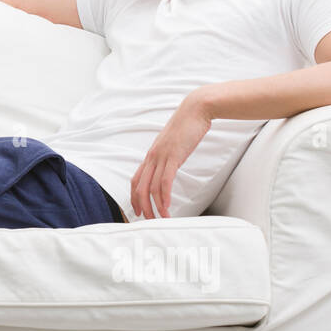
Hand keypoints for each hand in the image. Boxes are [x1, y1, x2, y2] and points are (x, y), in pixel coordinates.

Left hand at [130, 93, 213, 218]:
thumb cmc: (187, 126)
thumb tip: (171, 166)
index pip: (136, 179)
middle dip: (142, 206)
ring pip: (151, 186)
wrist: (195, 110)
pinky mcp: (173, 156)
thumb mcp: (173, 144)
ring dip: (155, 206)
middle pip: (140, 186)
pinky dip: (164, 195)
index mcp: (151, 154)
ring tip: (161, 219)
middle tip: (147, 220)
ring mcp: (161, 156)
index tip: (136, 210)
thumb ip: (169, 156)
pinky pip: (165, 180)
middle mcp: (152, 156)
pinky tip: (167, 207)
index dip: (134, 196)